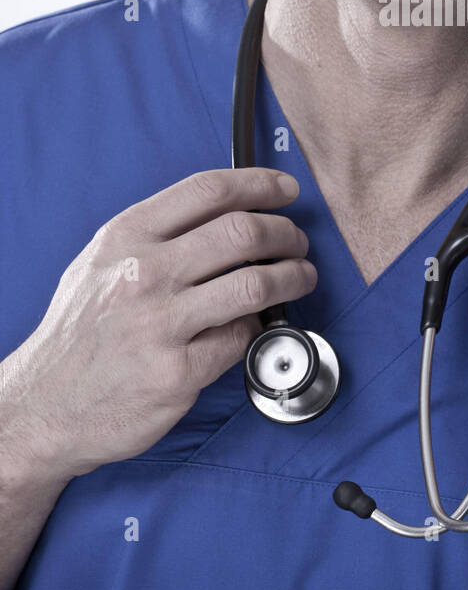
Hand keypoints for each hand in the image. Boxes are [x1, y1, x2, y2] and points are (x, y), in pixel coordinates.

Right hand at [1, 168, 315, 482]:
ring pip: (256, 284)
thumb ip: (157, 234)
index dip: (259, 183)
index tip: (285, 189)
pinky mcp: (177, 373)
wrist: (46, 406)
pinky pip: (241, 339)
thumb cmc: (81, 333)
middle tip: (296, 242)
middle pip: (243, 232)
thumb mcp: (100, 262)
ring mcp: (160, 324)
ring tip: (300, 278)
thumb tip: (229, 213)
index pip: (208, 190)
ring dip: (293, 277)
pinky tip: (255, 328)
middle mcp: (142, 274)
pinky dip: (258, 329)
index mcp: (126, 237)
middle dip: (286, 233)